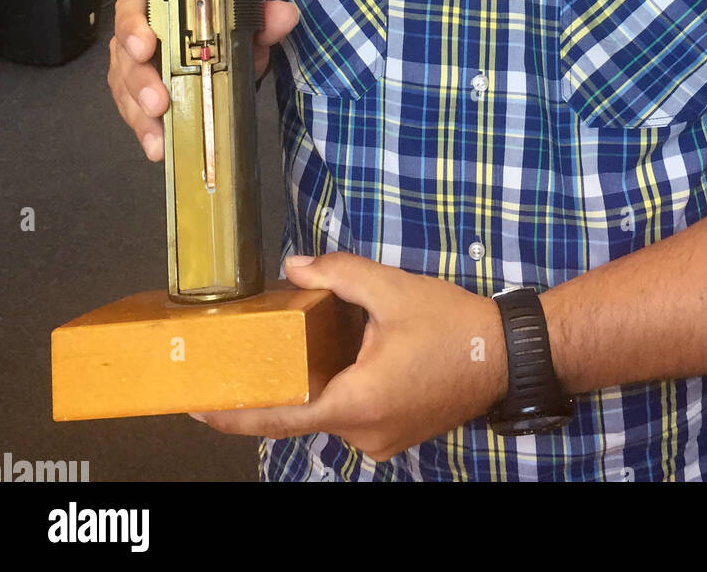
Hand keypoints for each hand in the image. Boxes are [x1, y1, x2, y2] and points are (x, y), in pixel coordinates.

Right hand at [107, 0, 299, 161]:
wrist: (224, 45)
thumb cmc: (224, 24)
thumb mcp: (244, 19)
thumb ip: (263, 16)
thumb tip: (283, 15)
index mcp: (159, 2)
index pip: (133, 7)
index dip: (134, 27)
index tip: (145, 47)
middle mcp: (139, 32)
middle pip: (124, 55)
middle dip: (140, 81)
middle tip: (158, 103)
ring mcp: (134, 65)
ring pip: (125, 88)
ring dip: (141, 114)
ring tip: (159, 137)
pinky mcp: (136, 95)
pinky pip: (134, 112)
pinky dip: (147, 130)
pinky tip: (158, 148)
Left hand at [190, 255, 509, 462]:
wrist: (509, 355)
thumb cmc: (456, 327)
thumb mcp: (392, 290)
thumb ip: (339, 275)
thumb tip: (294, 267)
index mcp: (357, 402)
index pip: (279, 416)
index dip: (233, 414)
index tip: (197, 407)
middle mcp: (363, 432)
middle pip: (301, 410)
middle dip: (278, 380)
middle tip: (251, 350)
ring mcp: (380, 439)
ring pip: (328, 408)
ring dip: (316, 378)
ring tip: (315, 339)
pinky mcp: (393, 433)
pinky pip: (351, 411)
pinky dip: (341, 385)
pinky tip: (349, 352)